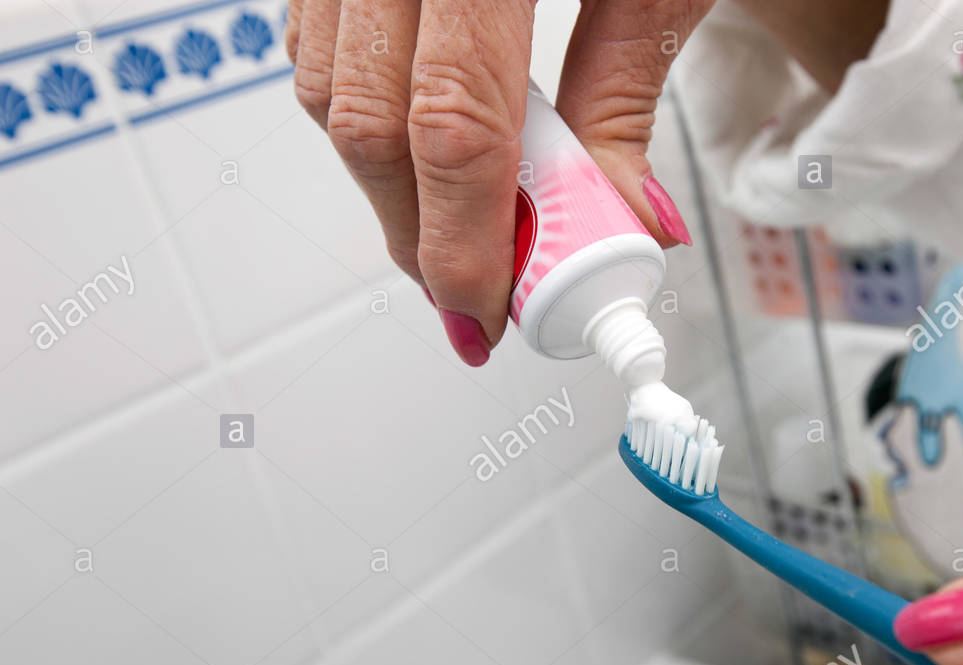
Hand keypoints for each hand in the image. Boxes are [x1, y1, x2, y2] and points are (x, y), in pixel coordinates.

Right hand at [286, 0, 708, 365]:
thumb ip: (628, 87)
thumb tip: (626, 219)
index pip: (454, 120)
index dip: (467, 239)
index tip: (488, 310)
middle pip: (370, 121)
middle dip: (421, 235)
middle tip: (474, 294)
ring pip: (327, 88)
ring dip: (388, 185)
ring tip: (457, 232)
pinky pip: (317, 40)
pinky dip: (365, 115)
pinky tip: (422, 148)